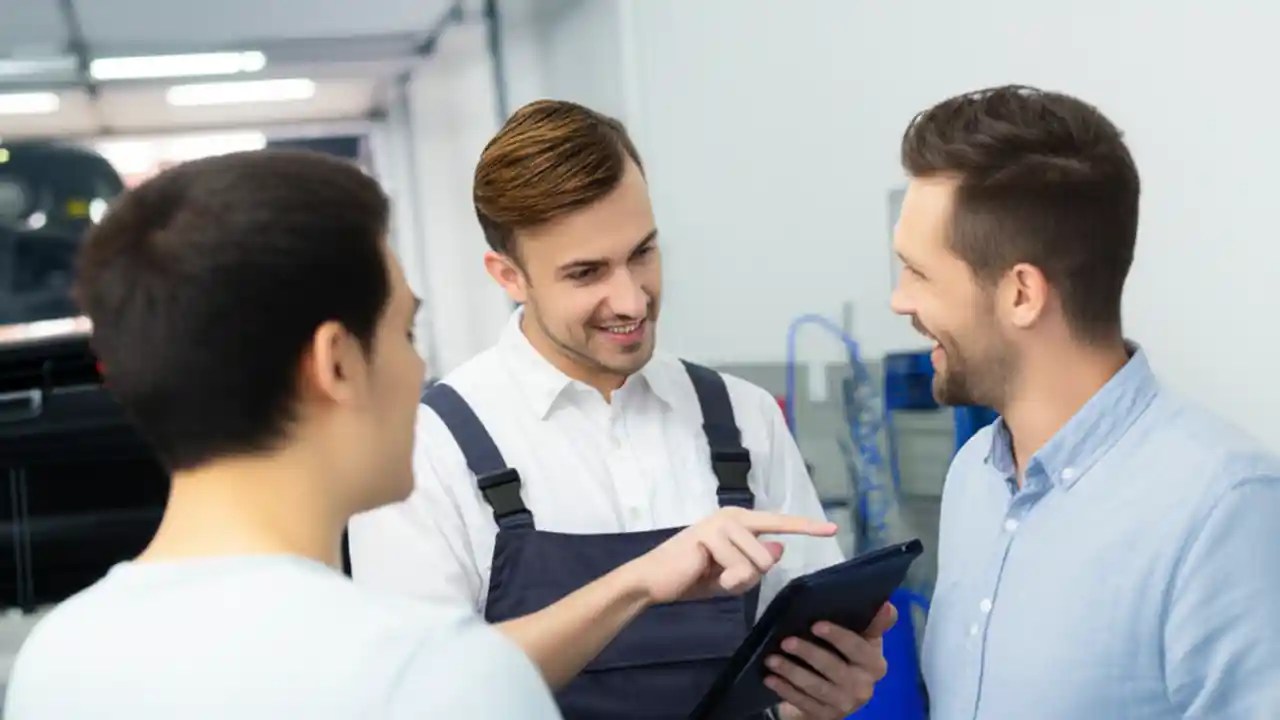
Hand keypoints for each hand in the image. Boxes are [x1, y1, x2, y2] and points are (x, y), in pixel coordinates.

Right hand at [624, 507, 837, 604]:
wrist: (655, 580)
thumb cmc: (692, 576)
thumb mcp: (731, 574)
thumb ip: (757, 562)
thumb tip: (781, 547)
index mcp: (740, 521)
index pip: (779, 523)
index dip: (807, 527)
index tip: (832, 528)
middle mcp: (734, 516)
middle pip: (770, 555)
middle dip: (750, 577)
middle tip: (720, 576)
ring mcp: (723, 522)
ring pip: (756, 564)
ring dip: (736, 580)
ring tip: (710, 574)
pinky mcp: (712, 533)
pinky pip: (738, 569)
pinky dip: (725, 582)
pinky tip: (702, 573)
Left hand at [767, 602, 896, 718]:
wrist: (840, 694)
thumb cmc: (849, 657)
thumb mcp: (863, 639)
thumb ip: (873, 623)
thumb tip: (886, 604)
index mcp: (875, 664)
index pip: (857, 648)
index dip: (838, 636)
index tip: (816, 625)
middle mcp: (864, 687)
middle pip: (834, 668)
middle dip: (809, 653)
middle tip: (786, 641)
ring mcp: (845, 705)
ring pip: (816, 687)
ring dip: (792, 672)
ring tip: (771, 659)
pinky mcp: (827, 716)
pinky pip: (803, 702)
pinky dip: (785, 690)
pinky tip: (770, 678)